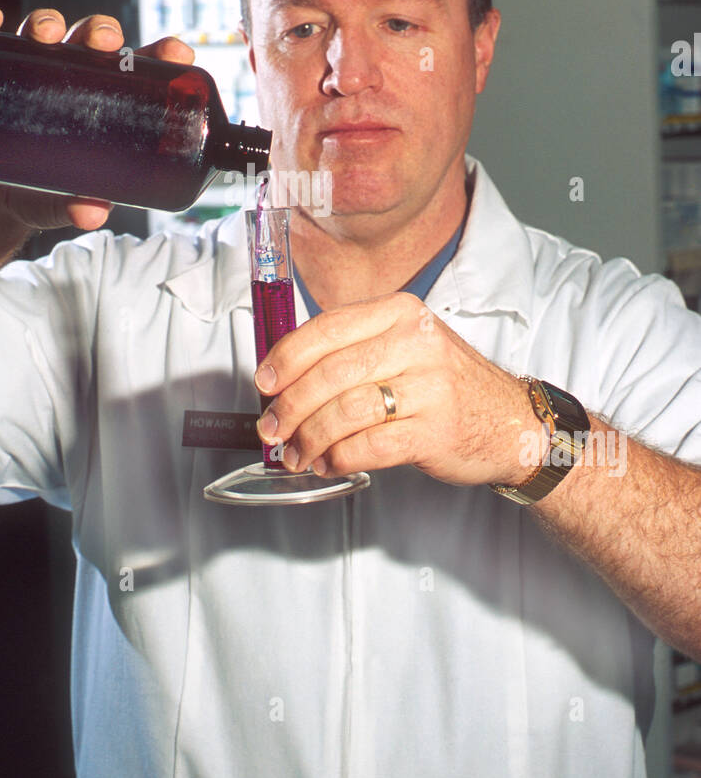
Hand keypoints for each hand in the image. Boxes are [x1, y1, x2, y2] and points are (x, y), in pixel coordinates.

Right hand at [0, 4, 194, 230]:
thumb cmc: (38, 192)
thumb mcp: (59, 203)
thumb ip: (77, 205)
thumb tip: (90, 213)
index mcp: (103, 98)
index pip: (138, 65)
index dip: (160, 52)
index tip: (176, 53)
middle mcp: (68, 74)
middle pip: (90, 38)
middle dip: (99, 30)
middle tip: (102, 43)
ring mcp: (26, 67)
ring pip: (42, 29)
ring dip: (47, 22)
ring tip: (47, 35)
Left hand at [253, 292, 534, 486]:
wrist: (513, 422)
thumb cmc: (448, 385)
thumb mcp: (407, 346)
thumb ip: (354, 352)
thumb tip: (285, 377)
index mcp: (400, 313)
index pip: (327, 329)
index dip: (287, 358)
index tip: (264, 382)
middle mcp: (415, 343)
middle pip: (330, 374)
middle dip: (290, 406)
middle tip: (272, 427)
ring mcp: (428, 388)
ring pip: (345, 412)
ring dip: (310, 438)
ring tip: (297, 453)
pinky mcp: (434, 431)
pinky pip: (369, 446)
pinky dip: (339, 459)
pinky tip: (328, 463)